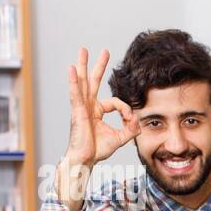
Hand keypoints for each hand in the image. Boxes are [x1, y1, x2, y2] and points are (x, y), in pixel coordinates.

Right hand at [59, 48, 140, 210]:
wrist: (85, 160)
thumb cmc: (97, 150)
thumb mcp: (120, 138)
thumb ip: (131, 129)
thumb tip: (138, 120)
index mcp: (97, 111)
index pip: (115, 102)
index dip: (126, 110)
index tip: (130, 120)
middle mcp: (88, 106)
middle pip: (93, 82)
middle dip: (98, 66)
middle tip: (104, 51)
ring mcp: (81, 108)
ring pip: (83, 83)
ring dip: (83, 65)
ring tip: (83, 50)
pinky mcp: (77, 112)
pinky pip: (76, 93)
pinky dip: (73, 81)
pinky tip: (71, 69)